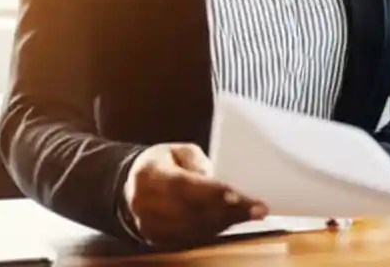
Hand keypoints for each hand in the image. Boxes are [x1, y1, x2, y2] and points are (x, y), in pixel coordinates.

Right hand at [122, 143, 267, 245]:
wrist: (131, 186)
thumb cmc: (163, 164)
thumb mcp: (179, 150)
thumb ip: (197, 162)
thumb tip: (216, 179)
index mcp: (150, 175)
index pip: (182, 185)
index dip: (211, 192)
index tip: (237, 195)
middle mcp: (145, 203)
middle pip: (192, 211)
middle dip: (228, 211)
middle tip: (258, 209)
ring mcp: (150, 225)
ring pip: (194, 229)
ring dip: (226, 222)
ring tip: (252, 213)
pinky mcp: (157, 239)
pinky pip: (191, 238)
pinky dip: (215, 230)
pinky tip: (234, 221)